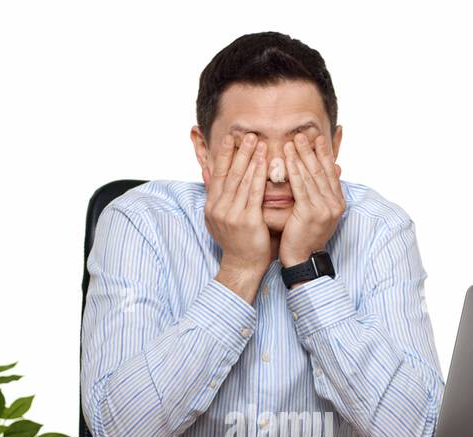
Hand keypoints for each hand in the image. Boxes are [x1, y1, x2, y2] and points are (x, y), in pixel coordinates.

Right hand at [203, 132, 270, 277]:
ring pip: (241, 181)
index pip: (218, 175)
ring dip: (250, 159)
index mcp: (212, 206)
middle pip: (230, 174)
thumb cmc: (237, 241)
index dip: (224, 155)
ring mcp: (231, 215)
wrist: (242, 265)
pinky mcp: (246, 221)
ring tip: (259, 142)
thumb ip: (217, 195)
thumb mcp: (221, 217)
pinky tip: (264, 162)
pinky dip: (258, 176)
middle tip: (248, 134)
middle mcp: (218, 208)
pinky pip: (254, 193)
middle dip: (239, 152)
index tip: (230, 137)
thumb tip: (208, 172)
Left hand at [278, 132, 343, 267]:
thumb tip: (331, 172)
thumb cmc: (305, 236)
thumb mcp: (318, 213)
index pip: (331, 173)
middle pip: (322, 171)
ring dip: (302, 156)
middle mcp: (334, 204)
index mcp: (338, 203)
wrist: (302, 260)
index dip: (325, 154)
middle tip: (303, 134)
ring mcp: (324, 209)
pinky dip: (294, 170)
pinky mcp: (311, 213)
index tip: (318, 139)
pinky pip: (301, 187)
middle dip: (312, 151)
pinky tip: (287, 158)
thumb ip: (322, 193)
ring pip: (311, 176)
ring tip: (293, 141)